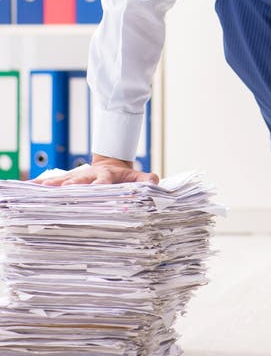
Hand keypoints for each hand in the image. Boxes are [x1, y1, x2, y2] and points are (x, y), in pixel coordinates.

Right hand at [31, 154, 159, 186]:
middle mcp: (88, 176)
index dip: (102, 188)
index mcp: (105, 176)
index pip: (103, 183)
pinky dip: (40, 185)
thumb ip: (145, 179)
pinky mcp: (66, 180)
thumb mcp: (136, 175)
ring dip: (53, 186)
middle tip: (63, 192)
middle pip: (79, 181)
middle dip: (71, 187)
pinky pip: (52, 183)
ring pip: (63, 181)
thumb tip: (155, 181)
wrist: (110, 162)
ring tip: (42, 190)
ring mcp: (76, 177)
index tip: (98, 193)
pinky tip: (29, 189)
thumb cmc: (123, 175)